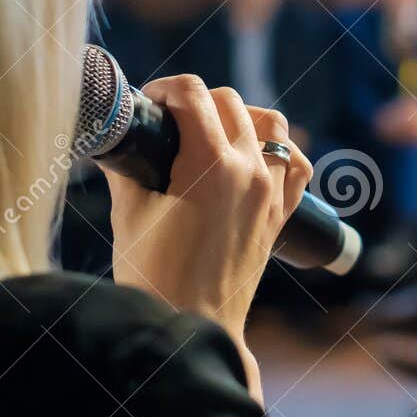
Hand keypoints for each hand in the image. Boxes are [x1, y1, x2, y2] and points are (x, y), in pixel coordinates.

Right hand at [105, 75, 312, 339]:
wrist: (192, 327)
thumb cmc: (153, 277)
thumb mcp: (130, 213)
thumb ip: (128, 168)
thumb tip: (121, 139)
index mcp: (210, 165)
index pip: (193, 93)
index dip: (164, 89)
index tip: (148, 104)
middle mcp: (250, 170)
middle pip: (230, 100)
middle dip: (196, 100)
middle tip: (168, 121)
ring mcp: (272, 192)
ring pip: (272, 124)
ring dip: (242, 117)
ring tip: (212, 133)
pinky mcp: (281, 214)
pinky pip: (296, 165)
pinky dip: (279, 152)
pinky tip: (254, 158)